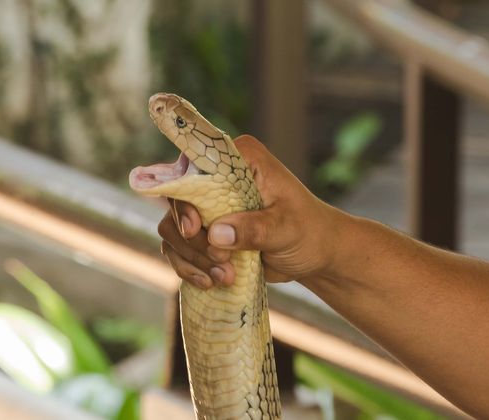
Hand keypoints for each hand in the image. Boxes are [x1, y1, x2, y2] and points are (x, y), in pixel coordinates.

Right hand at [158, 135, 344, 288]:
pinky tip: (211, 282)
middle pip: (177, 201)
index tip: (193, 227)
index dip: (185, 195)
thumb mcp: (286, 229)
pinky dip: (189, 268)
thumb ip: (254, 229)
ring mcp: (209, 206)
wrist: (316, 254)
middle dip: (192, 239)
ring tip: (223, 277)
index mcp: (241, 160)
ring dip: (192, 258)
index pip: (195, 165)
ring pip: (173, 228)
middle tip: (219, 260)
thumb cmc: (309, 232)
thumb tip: (216, 234)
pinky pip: (178, 249)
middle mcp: (218, 177)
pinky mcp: (206, 232)